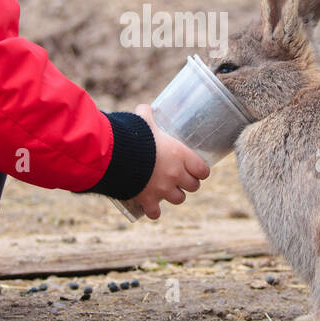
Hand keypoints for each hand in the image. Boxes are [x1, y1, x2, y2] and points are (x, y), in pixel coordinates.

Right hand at [130, 103, 210, 219]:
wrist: (116, 156)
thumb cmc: (133, 135)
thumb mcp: (143, 121)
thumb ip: (146, 114)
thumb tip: (145, 108)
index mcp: (180, 156)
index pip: (203, 170)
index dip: (201, 170)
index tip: (196, 168)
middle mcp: (175, 175)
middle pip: (193, 186)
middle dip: (188, 183)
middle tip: (181, 178)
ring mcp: (162, 190)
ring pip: (179, 199)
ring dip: (174, 195)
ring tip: (167, 190)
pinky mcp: (148, 200)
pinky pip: (155, 212)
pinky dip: (153, 211)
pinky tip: (151, 207)